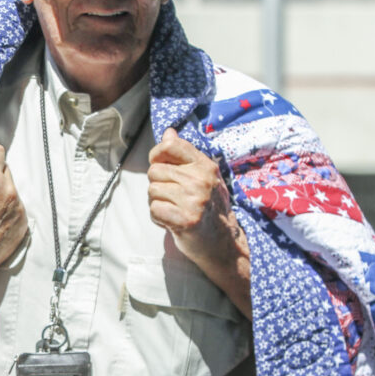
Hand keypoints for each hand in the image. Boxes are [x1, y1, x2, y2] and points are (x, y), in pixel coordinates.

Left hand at [148, 128, 251, 318]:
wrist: (222, 243)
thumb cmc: (208, 207)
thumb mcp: (202, 176)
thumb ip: (183, 155)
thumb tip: (168, 132)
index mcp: (205, 165)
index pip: (170, 146)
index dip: (157, 155)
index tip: (161, 166)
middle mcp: (201, 180)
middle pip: (154, 171)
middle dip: (159, 185)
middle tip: (175, 198)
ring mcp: (194, 200)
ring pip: (152, 191)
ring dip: (158, 202)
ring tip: (175, 209)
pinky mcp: (185, 219)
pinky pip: (154, 209)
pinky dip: (159, 218)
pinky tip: (173, 221)